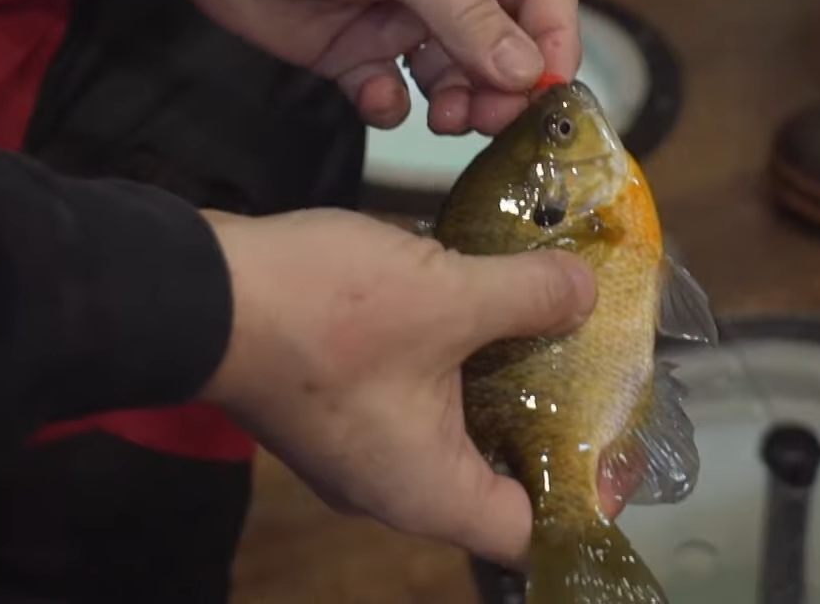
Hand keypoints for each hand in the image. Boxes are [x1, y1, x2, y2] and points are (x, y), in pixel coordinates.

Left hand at [161, 0, 580, 135]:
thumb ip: (463, 12)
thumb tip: (530, 72)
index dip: (555, 43)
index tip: (550, 92)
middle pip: (505, 48)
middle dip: (504, 88)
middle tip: (488, 118)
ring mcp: (397, 16)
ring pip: (453, 80)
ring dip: (455, 105)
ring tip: (440, 117)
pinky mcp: (349, 51)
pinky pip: (390, 95)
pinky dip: (390, 107)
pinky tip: (374, 98)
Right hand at [196, 208, 598, 567]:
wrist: (197, 292)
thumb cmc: (327, 317)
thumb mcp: (449, 297)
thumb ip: (530, 298)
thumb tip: (586, 292)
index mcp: (430, 492)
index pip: (533, 528)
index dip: (588, 489)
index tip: (622, 438)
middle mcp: (394, 486)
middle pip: (497, 475)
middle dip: (550, 418)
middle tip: (596, 363)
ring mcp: (357, 446)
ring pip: (452, 427)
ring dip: (498, 377)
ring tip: (548, 322)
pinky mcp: (331, 403)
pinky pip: (412, 395)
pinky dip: (451, 358)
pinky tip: (476, 300)